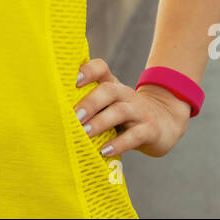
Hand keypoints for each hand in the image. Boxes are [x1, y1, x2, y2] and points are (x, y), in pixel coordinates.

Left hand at [74, 57, 190, 158]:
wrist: (165, 123)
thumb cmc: (125, 116)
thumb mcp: (109, 105)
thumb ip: (88, 104)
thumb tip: (55, 114)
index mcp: (112, 86)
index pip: (101, 69)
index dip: (88, 71)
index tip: (72, 79)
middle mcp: (125, 94)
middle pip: (108, 90)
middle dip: (89, 102)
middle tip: (74, 117)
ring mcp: (139, 111)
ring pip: (120, 111)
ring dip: (100, 122)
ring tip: (84, 134)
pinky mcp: (150, 129)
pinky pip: (135, 135)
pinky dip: (119, 143)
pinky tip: (105, 151)